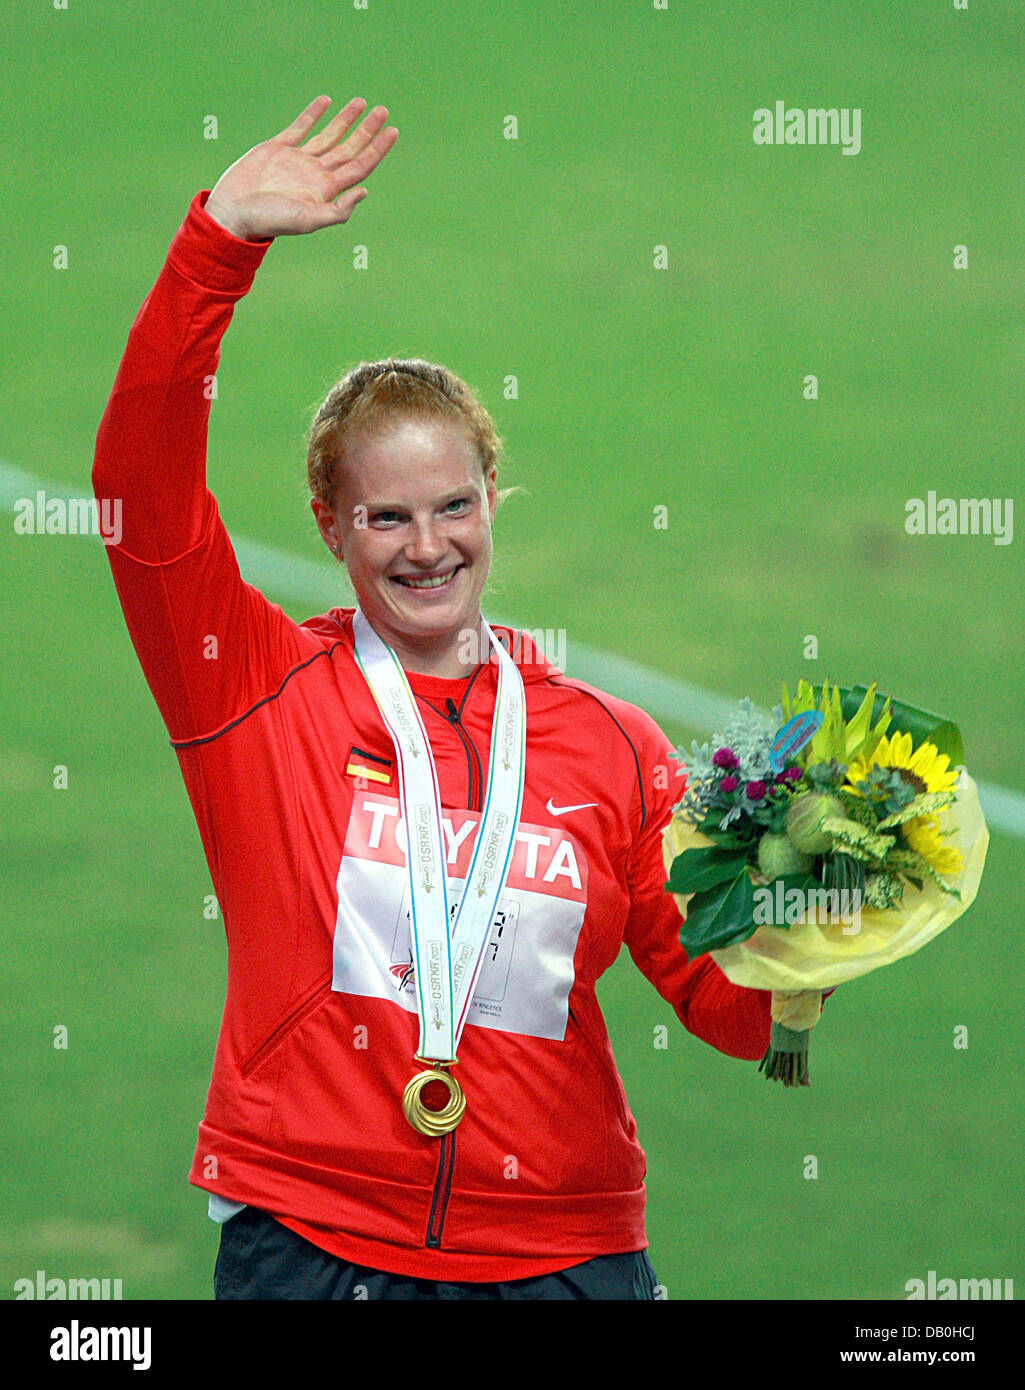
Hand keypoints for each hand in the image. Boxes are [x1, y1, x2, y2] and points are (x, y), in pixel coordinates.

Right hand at [204, 95, 397, 240]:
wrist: (235, 212)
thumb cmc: (271, 221)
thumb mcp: (307, 220)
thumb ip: (337, 211)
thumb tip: (364, 191)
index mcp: (326, 189)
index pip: (359, 166)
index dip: (377, 149)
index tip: (392, 131)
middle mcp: (315, 173)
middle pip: (349, 148)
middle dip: (366, 130)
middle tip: (383, 111)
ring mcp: (297, 159)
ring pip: (328, 135)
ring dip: (345, 119)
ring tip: (362, 102)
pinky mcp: (277, 148)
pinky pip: (300, 127)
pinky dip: (313, 114)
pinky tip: (326, 101)